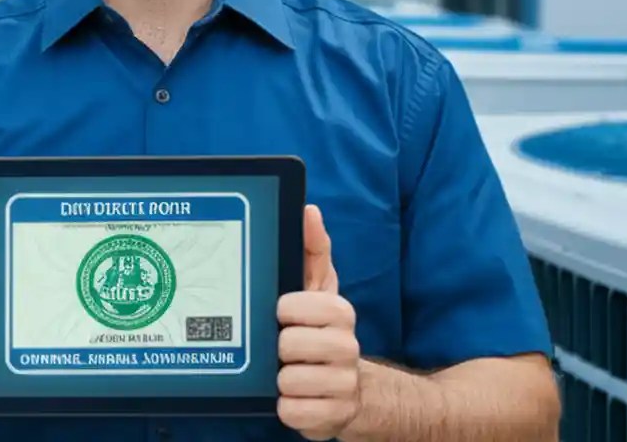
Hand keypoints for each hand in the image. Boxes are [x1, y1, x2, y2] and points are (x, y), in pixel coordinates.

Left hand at [276, 205, 361, 439]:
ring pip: (289, 382)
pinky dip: (287, 408)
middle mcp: (347, 347)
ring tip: (290, 374)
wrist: (348, 389)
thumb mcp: (315, 288)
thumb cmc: (319, 330)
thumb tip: (308, 209)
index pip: (292, 307)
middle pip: (288, 345)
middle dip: (279, 350)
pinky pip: (292, 412)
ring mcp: (344, 385)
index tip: (284, 317)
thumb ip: (311, 248)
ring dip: (281, 380)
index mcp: (340, 311)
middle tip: (286, 350)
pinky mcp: (335, 418)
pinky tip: (296, 399)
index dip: (281, 313)